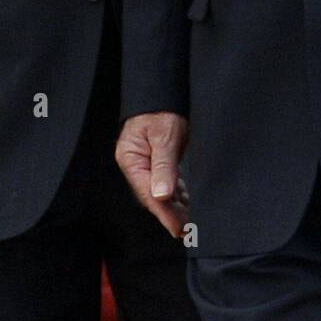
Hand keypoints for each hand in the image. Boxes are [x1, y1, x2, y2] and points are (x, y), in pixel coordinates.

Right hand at [115, 111, 189, 236]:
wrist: (162, 91)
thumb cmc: (161, 110)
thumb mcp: (164, 136)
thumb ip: (163, 166)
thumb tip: (162, 196)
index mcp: (131, 159)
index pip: (148, 193)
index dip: (164, 213)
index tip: (177, 229)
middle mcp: (135, 163)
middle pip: (152, 195)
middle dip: (170, 213)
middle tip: (188, 229)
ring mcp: (143, 162)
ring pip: (159, 191)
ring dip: (174, 206)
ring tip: (189, 219)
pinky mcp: (154, 159)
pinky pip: (164, 181)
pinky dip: (175, 193)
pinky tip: (184, 201)